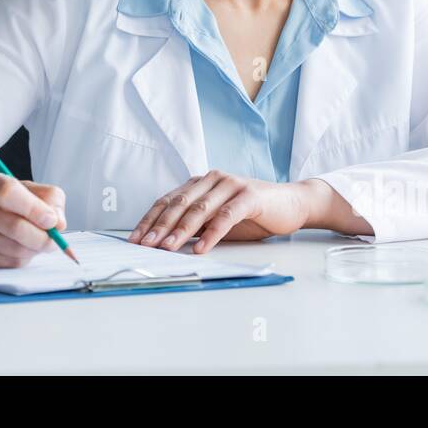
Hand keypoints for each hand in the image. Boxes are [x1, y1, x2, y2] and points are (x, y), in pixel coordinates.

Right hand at [0, 174, 66, 267]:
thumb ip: (48, 199)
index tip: (52, 220)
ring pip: (15, 249)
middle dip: (43, 237)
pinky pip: (8, 263)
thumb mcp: (23, 190)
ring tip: (36, 242)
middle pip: (15, 227)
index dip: (35, 208)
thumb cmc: (0, 203)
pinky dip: (23, 259)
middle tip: (55, 240)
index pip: (9, 193)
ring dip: (35, 249)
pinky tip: (20, 249)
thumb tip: (60, 223)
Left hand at [128, 171, 313, 253]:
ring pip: (199, 208)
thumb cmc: (252, 214)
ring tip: (167, 248)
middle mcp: (212, 179)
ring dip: (181, 230)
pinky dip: (212, 233)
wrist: (292, 203)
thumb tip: (164, 244)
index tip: (135, 239)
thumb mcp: (217, 219)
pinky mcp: (249, 196)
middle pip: (179, 204)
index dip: (149, 220)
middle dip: (159, 226)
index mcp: (200, 183)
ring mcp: (231, 185)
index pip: (168, 201)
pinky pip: (226, 215)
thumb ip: (195, 226)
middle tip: (145, 245)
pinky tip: (201, 247)